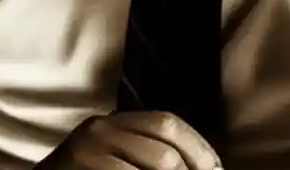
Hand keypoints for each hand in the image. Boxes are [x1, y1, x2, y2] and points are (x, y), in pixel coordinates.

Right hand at [36, 111, 222, 169]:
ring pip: (160, 161)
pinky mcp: (84, 163)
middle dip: (195, 168)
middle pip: (167, 141)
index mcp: (114, 123)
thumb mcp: (113, 163)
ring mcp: (89, 146)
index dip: (199, 148)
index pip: (168, 123)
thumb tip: (206, 168)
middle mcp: (101, 127)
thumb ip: (146, 158)